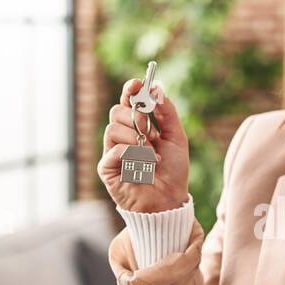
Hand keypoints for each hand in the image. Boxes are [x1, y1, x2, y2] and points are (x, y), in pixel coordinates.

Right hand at [97, 77, 190, 212]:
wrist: (170, 201)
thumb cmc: (173, 172)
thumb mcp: (177, 138)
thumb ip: (167, 113)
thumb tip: (157, 88)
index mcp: (137, 127)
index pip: (127, 102)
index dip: (129, 90)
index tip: (137, 84)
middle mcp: (122, 137)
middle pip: (116, 111)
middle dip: (135, 117)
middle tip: (150, 132)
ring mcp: (113, 152)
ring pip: (113, 129)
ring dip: (135, 140)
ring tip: (151, 155)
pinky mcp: (107, 169)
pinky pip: (113, 151)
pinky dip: (130, 154)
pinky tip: (144, 166)